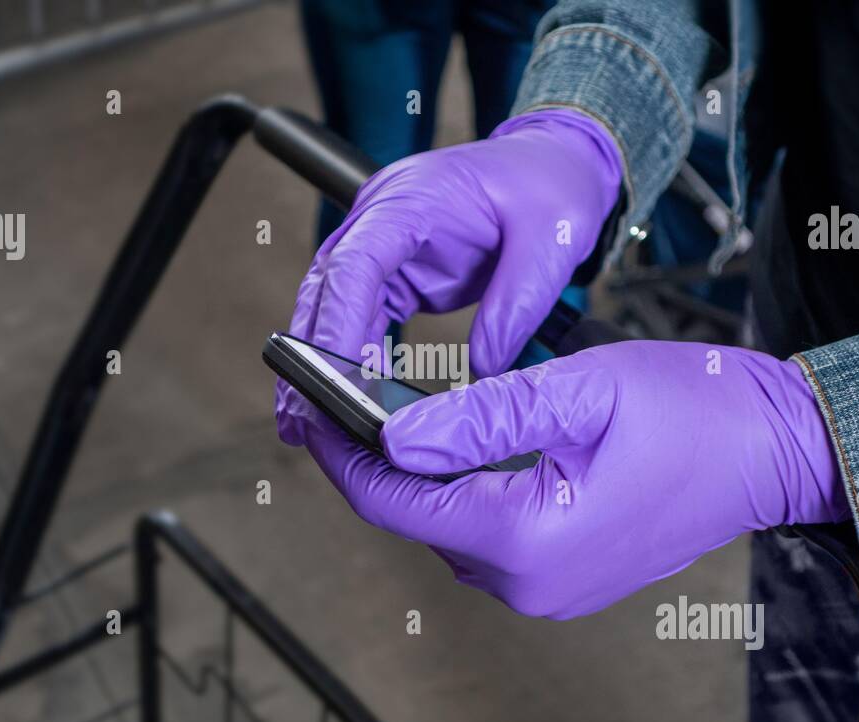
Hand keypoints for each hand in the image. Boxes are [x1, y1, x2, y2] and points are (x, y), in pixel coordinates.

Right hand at [277, 108, 621, 444]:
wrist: (555, 161)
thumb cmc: (550, 183)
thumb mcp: (551, 240)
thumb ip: (517, 305)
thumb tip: (482, 370)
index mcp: (412, 198)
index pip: (355, 262)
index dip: (336, 320)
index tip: (330, 375)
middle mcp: (382, 218)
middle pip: (327, 288)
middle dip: (311, 355)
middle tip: (303, 418)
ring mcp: (383, 245)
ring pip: (333, 307)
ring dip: (321, 362)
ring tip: (310, 422)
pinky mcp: (395, 271)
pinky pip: (360, 318)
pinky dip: (349, 357)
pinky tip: (346, 398)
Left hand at [299, 341, 848, 618]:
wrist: (774, 451)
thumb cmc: (697, 414)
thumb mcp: (577, 392)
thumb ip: (479, 416)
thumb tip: (393, 435)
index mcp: (526, 537)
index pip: (396, 502)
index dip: (344, 454)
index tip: (312, 409)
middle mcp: (530, 581)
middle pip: (416, 520)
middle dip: (378, 463)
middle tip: (347, 401)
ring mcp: (548, 589)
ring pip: (449, 529)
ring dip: (422, 478)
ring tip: (396, 417)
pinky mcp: (564, 578)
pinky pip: (488, 538)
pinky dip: (463, 494)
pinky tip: (461, 449)